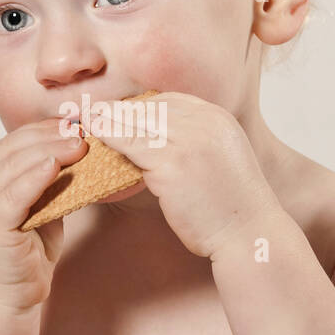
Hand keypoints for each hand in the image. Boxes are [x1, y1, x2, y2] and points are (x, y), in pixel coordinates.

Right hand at [0, 118, 88, 312]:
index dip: (44, 129)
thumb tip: (80, 151)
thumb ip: (50, 181)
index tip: (74, 123)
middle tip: (82, 131)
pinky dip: (33, 178)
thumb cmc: (27, 252)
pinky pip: (12, 196)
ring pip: (13, 167)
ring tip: (77, 144)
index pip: (14, 142)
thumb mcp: (42, 207)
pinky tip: (53, 166)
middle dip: (50, 136)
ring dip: (48, 151)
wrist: (9, 296)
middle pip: (13, 149)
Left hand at [91, 92, 281, 258]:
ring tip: (84, 121)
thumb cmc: (231, 206)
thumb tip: (158, 138)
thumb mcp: (220, 157)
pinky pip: (131, 146)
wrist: (250, 234)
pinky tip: (93, 139)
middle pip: (150, 108)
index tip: (117, 111)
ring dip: (107, 121)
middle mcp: (205, 123)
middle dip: (118, 110)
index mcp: (217, 118)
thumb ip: (195, 140)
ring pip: (137, 123)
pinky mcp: (172, 165)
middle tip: (90, 111)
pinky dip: (108, 140)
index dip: (140, 105)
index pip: (170, 100)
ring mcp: (189, 142)